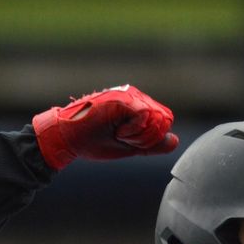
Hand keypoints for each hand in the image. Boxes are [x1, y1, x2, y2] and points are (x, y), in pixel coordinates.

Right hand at [31, 85, 177, 169]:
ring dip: (139, 135)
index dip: (151, 138)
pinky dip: (134, 131)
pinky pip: (145, 116)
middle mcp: (135, 98)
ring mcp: (129, 96)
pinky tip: (119, 131)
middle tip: (123, 138)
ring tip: (119, 134)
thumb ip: (151, 144)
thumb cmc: (92, 141)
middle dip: (147, 138)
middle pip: (163, 120)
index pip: (163, 122)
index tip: (128, 141)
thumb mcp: (128, 146)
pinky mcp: (123, 99)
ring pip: (156, 119)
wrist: (68, 139)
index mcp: (137, 107)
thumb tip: (175, 140)